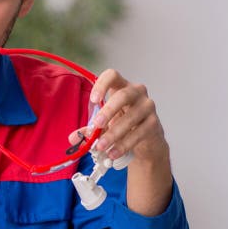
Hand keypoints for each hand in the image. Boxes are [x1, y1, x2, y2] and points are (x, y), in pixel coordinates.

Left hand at [69, 69, 171, 215]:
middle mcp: (137, 92)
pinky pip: (139, 133)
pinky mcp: (154, 123)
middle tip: (97, 125)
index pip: (112, 75)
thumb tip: (73, 138)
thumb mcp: (103, 125)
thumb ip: (88, 130)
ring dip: (114, 133)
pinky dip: (124, 144)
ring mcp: (147, 107)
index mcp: (120, 86)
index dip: (102, 85)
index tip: (93, 100)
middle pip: (123, 95)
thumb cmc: (122, 123)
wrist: (145, 139)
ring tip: (101, 146)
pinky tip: (113, 153)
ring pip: (131, 117)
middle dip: (108, 111)